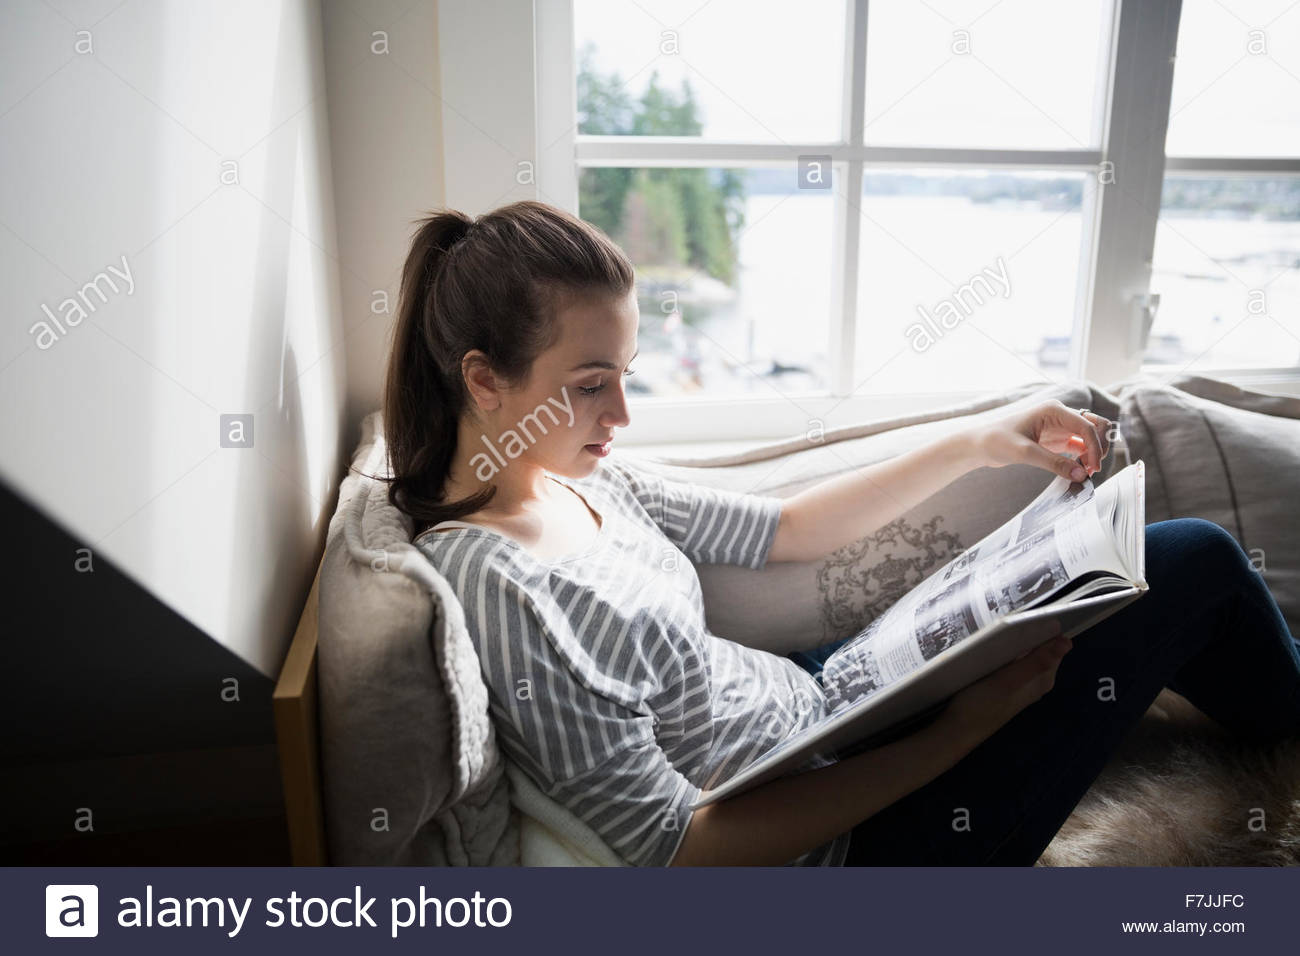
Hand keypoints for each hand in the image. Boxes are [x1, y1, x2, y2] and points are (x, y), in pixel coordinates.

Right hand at [932, 619, 1072, 748]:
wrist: (956, 730)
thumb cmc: (981, 705)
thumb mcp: (1008, 681)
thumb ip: (1036, 663)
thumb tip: (1067, 642)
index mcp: (1042, 678)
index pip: (1055, 644)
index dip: (1046, 625)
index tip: (1031, 608)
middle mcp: (1036, 680)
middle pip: (1039, 646)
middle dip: (1029, 629)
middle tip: (1011, 611)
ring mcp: (1019, 682)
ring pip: (1024, 652)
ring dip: (1015, 638)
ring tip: (999, 623)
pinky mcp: (1004, 683)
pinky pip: (1011, 659)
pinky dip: (1005, 649)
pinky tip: (992, 642)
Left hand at [969, 399, 1111, 481]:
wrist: (980, 445)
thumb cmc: (996, 441)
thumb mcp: (1025, 453)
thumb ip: (1054, 464)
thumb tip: (1081, 475)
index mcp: (1054, 410)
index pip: (1086, 425)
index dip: (1095, 447)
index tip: (1092, 468)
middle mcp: (1060, 415)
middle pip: (1096, 425)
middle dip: (1100, 446)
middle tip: (1092, 470)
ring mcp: (1060, 427)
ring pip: (1091, 436)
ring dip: (1094, 452)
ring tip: (1085, 472)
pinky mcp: (1057, 440)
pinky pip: (1080, 447)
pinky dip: (1084, 458)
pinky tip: (1078, 471)